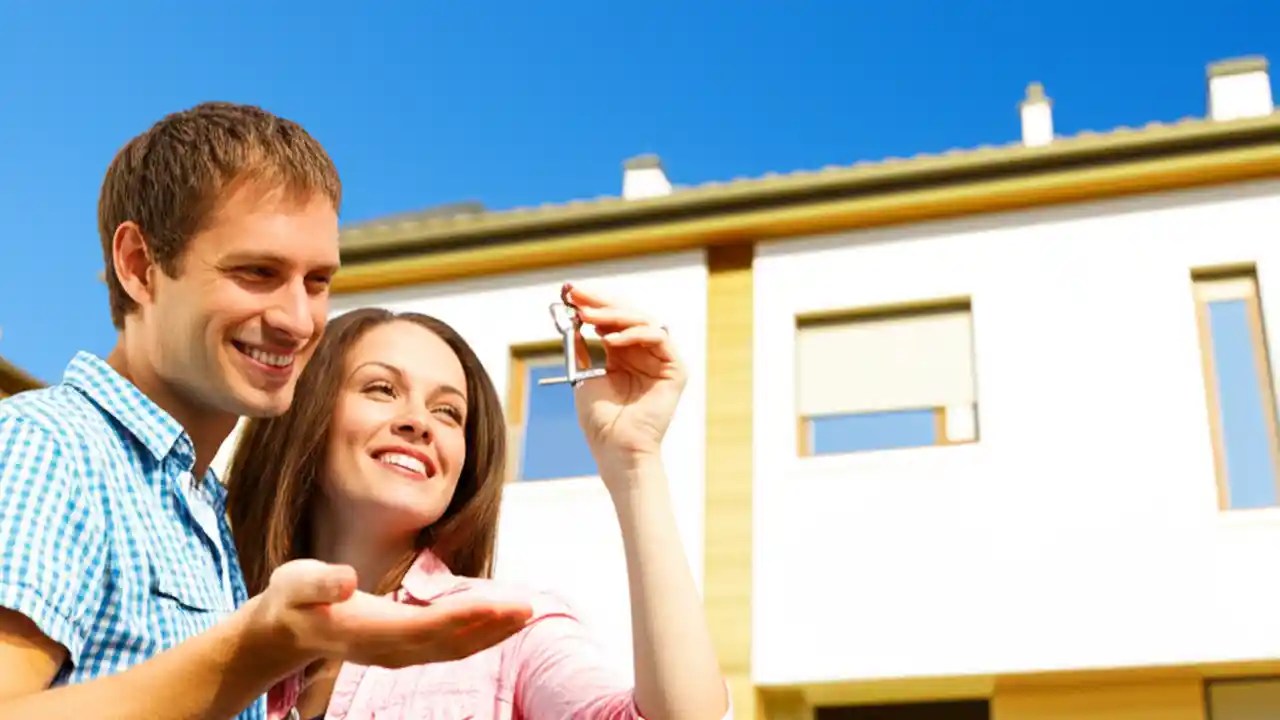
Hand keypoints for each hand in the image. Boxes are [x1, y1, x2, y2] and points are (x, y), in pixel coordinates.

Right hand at [249, 560, 531, 668]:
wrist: (286, 630)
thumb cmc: (293, 599)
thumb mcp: (296, 582)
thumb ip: (319, 582)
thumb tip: (346, 580)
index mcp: (367, 631)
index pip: (425, 626)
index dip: (464, 616)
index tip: (499, 605)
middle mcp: (388, 649)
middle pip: (448, 641)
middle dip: (491, 626)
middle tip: (529, 607)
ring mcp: (398, 653)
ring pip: (453, 648)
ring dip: (490, 633)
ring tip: (524, 614)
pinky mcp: (404, 649)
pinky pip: (448, 646)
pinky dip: (476, 634)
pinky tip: (498, 621)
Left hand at [563, 283, 686, 469]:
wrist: (616, 448)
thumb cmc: (601, 420)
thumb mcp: (584, 374)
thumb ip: (581, 346)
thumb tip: (570, 317)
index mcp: (624, 354)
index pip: (612, 319)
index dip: (593, 303)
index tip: (570, 292)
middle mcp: (644, 353)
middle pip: (627, 314)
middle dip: (601, 302)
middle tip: (578, 295)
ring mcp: (660, 360)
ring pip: (643, 321)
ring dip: (614, 315)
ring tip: (589, 318)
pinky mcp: (675, 369)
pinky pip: (658, 338)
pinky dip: (634, 334)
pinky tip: (610, 340)